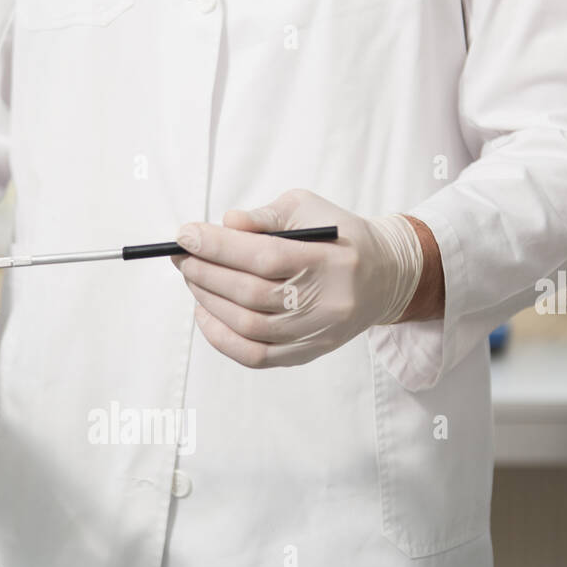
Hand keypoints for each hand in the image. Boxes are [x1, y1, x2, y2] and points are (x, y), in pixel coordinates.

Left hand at [171, 189, 423, 367]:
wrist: (383, 277)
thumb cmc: (339, 236)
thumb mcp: (309, 209)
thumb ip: (265, 217)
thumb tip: (224, 225)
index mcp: (330, 259)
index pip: (264, 257)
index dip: (219, 247)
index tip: (186, 235)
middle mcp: (326, 302)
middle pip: (251, 294)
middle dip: (206, 273)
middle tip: (182, 257)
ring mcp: (316, 333)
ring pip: (249, 327)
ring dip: (210, 302)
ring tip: (192, 280)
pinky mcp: (307, 353)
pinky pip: (255, 356)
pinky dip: (221, 338)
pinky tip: (205, 314)